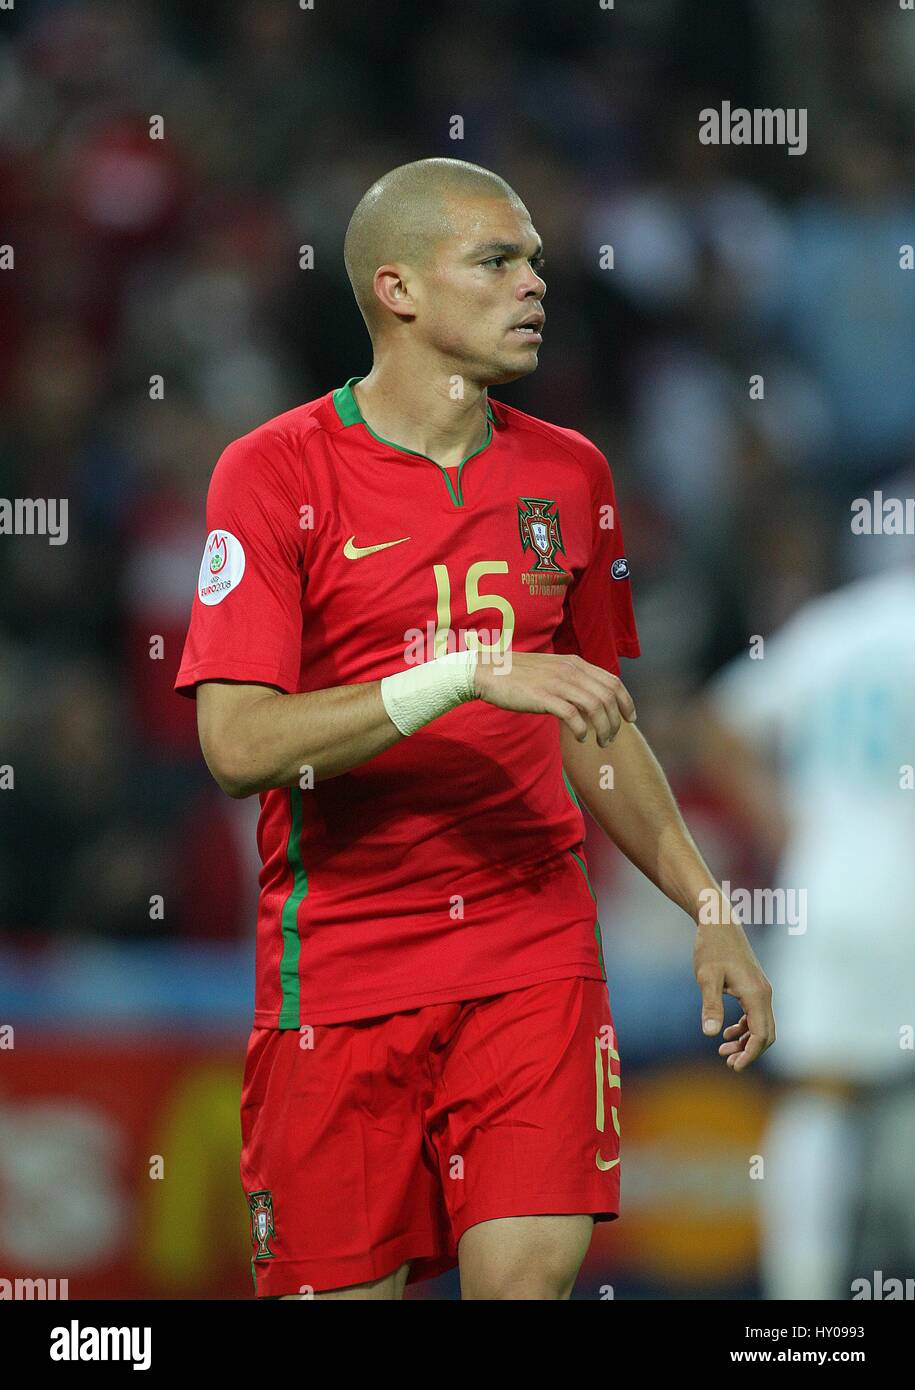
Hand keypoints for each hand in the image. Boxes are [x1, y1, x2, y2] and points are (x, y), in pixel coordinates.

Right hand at [474, 650, 635, 746]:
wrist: (489, 672)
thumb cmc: (518, 675)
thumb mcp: (552, 670)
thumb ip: (572, 680)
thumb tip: (589, 698)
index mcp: (575, 663)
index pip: (613, 681)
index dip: (626, 701)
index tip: (629, 719)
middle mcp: (571, 671)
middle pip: (608, 696)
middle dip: (615, 721)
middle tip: (611, 738)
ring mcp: (557, 683)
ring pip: (595, 707)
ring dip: (603, 729)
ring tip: (600, 742)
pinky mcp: (544, 697)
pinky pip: (573, 715)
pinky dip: (582, 730)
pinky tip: (580, 738)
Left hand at [692, 904, 775, 1072]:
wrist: (718, 921)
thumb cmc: (711, 948)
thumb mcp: (707, 978)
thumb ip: (711, 1006)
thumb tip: (711, 1034)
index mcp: (756, 994)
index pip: (762, 1035)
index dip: (750, 1055)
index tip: (734, 1067)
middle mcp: (764, 993)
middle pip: (766, 1034)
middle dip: (750, 1051)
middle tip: (727, 1061)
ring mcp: (761, 989)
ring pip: (762, 1025)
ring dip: (746, 1041)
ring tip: (723, 1050)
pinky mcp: (754, 986)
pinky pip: (756, 1015)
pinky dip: (746, 1027)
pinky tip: (727, 1031)